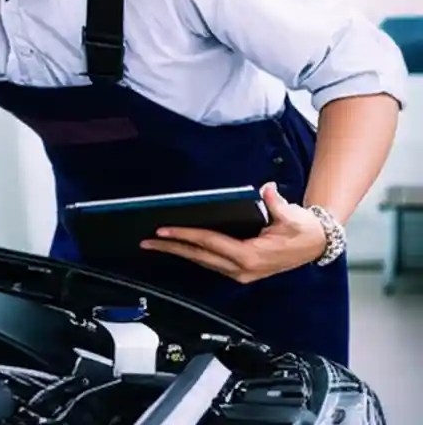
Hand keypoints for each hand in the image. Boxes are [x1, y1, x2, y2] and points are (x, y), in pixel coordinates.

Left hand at [140, 182, 326, 283]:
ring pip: (202, 261)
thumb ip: (275, 203)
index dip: (186, 236)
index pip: (210, 243)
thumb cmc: (303, 229)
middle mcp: (243, 269)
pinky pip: (210, 262)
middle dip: (171, 247)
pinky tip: (179, 247)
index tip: (164, 231)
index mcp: (252, 256)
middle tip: (147, 241)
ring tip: (155, 244)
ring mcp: (241, 273)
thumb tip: (266, 189)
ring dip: (179, 252)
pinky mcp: (240, 272)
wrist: (316, 245)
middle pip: (199, 256)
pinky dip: (193, 254)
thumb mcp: (292, 216)